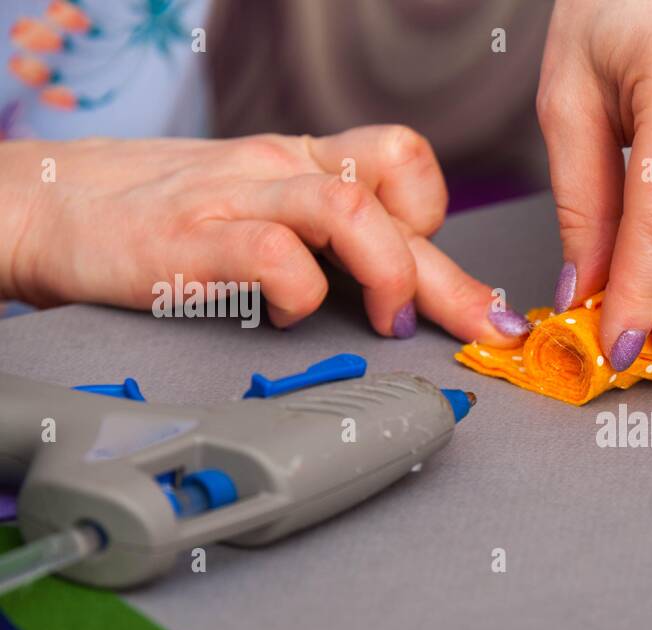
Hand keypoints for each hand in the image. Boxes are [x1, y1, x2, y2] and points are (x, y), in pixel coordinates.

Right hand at [0, 126, 525, 341]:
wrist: (50, 207)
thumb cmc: (160, 215)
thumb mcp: (259, 207)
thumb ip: (326, 234)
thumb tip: (407, 287)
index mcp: (301, 161)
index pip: (402, 159)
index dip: (437, 214)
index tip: (447, 279)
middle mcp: (278, 170)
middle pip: (395, 199)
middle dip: (454, 279)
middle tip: (479, 326)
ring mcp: (237, 200)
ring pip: (349, 211)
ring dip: (389, 274)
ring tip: (384, 319)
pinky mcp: (193, 241)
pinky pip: (275, 256)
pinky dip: (301, 295)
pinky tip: (289, 315)